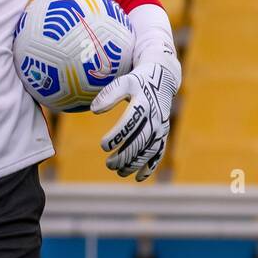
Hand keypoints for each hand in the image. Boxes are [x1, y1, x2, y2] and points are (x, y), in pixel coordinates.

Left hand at [90, 58, 179, 182]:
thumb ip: (109, 94)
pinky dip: (150, 166)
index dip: (118, 135)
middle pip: (141, 140)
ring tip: (118, 171)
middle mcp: (155, 117)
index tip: (103, 146)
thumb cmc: (136, 82)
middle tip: (109, 164)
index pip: (131, 121)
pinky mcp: (162, 134)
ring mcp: (160, 127)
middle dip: (125, 155)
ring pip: (149, 150)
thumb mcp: (123, 83)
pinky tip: (138, 178)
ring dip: (135, 163)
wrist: (161, 79)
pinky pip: (158, 153)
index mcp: (144, 103)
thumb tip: (94, 110)